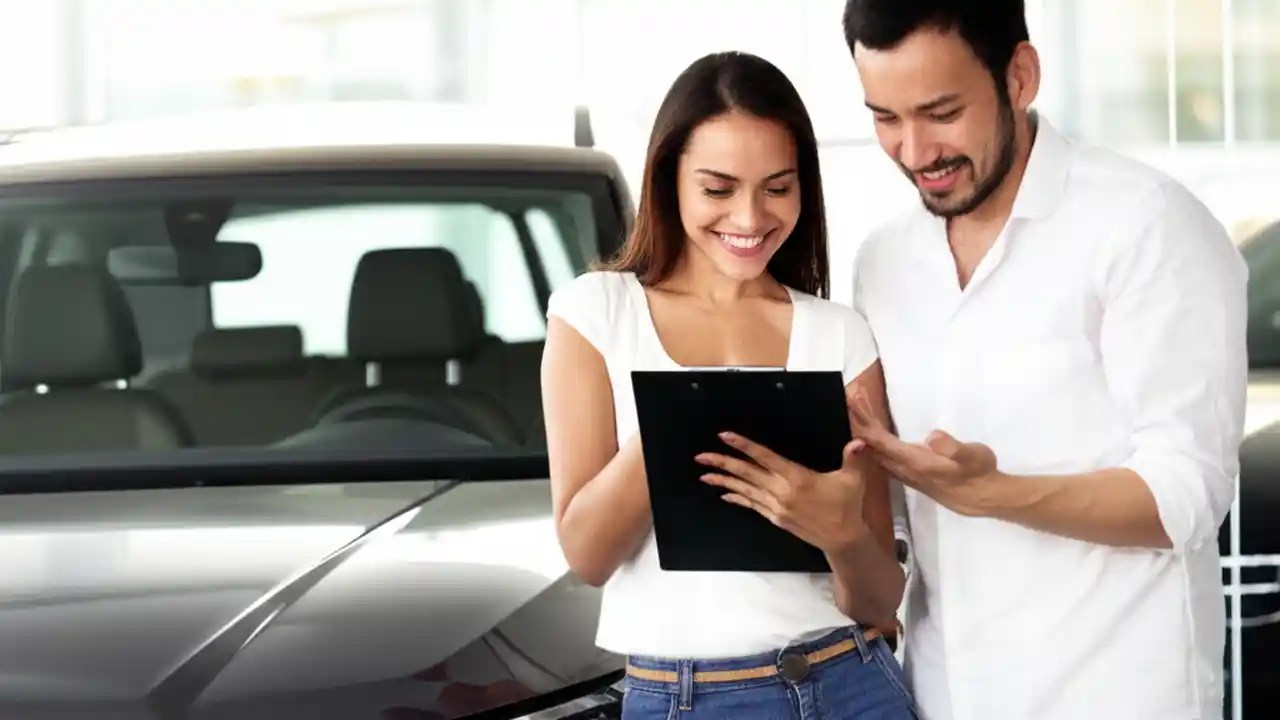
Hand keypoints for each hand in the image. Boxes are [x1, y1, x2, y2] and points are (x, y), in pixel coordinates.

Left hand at [695, 431, 870, 552]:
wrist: (843, 540)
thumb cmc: (847, 506)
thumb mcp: (853, 480)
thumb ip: (853, 458)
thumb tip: (859, 442)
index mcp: (797, 478)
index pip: (765, 457)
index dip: (744, 446)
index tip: (725, 436)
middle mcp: (782, 492)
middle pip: (746, 473)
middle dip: (722, 463)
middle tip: (701, 456)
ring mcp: (776, 507)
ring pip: (745, 490)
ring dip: (723, 481)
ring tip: (704, 474)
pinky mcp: (776, 518)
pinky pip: (752, 505)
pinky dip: (737, 497)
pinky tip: (724, 492)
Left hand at [848, 391, 1001, 516]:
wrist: (984, 499)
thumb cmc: (980, 473)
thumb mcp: (973, 456)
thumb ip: (953, 448)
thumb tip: (933, 437)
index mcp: (916, 462)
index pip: (883, 442)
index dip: (867, 424)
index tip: (855, 404)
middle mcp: (906, 469)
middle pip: (874, 447)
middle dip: (861, 423)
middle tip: (852, 399)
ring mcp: (908, 473)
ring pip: (878, 454)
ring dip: (866, 434)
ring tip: (858, 413)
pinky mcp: (913, 475)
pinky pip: (886, 458)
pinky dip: (876, 444)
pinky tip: (872, 439)